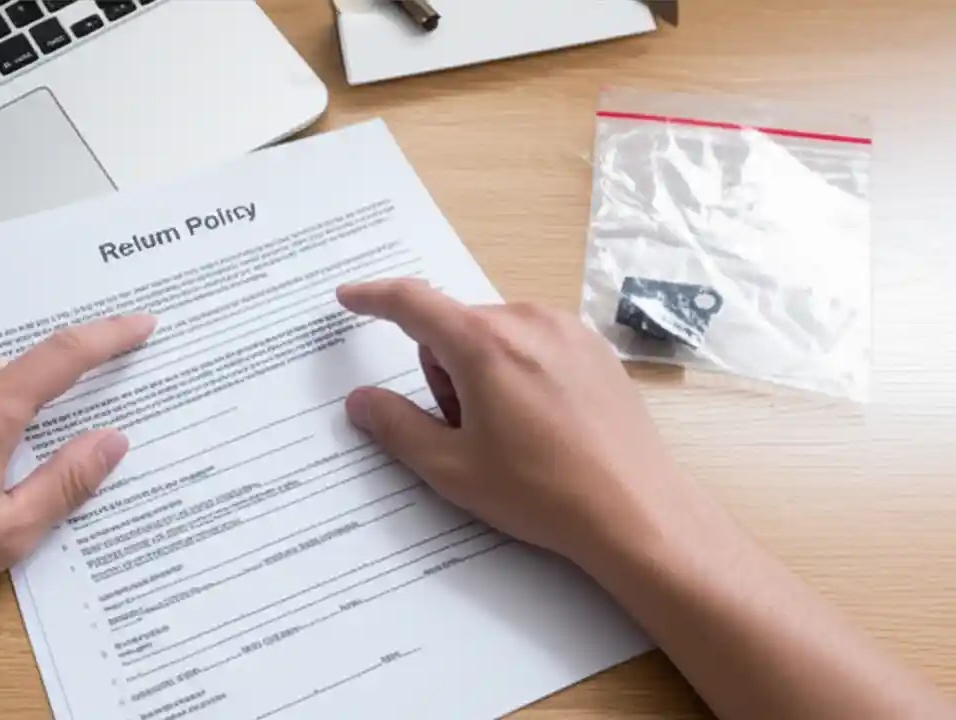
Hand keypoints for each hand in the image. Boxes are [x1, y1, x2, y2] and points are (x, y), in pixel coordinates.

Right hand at [338, 279, 683, 567]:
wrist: (635, 511)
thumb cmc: (541, 493)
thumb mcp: (452, 468)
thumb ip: (396, 426)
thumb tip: (361, 400)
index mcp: (484, 343)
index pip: (412, 303)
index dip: (373, 298)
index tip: (349, 298)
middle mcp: (527, 320)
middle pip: (455, 328)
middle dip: (444, 371)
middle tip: (466, 431)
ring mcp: (567, 330)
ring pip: (494, 336)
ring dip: (482, 372)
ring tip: (508, 434)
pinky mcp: (595, 348)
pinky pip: (534, 343)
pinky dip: (519, 371)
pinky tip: (542, 424)